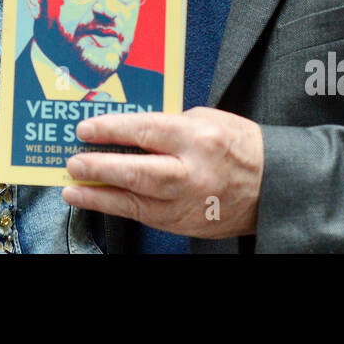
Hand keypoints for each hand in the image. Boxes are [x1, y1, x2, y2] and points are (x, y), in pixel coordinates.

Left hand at [61, 107, 262, 237]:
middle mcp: (193, 172)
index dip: (112, 130)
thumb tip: (127, 129)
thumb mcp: (206, 120)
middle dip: (101, 167)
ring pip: (137, 201)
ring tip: (72, 188)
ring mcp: (188, 202)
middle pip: (139, 171)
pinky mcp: (185, 223)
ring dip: (100, 195)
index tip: (86, 129)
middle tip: (73, 161)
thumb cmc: (238, 145)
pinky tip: (97, 201)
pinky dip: (117, 208)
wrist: (271, 185)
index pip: (147, 130)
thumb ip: (168, 124)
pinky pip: (145, 216)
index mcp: (198, 137)